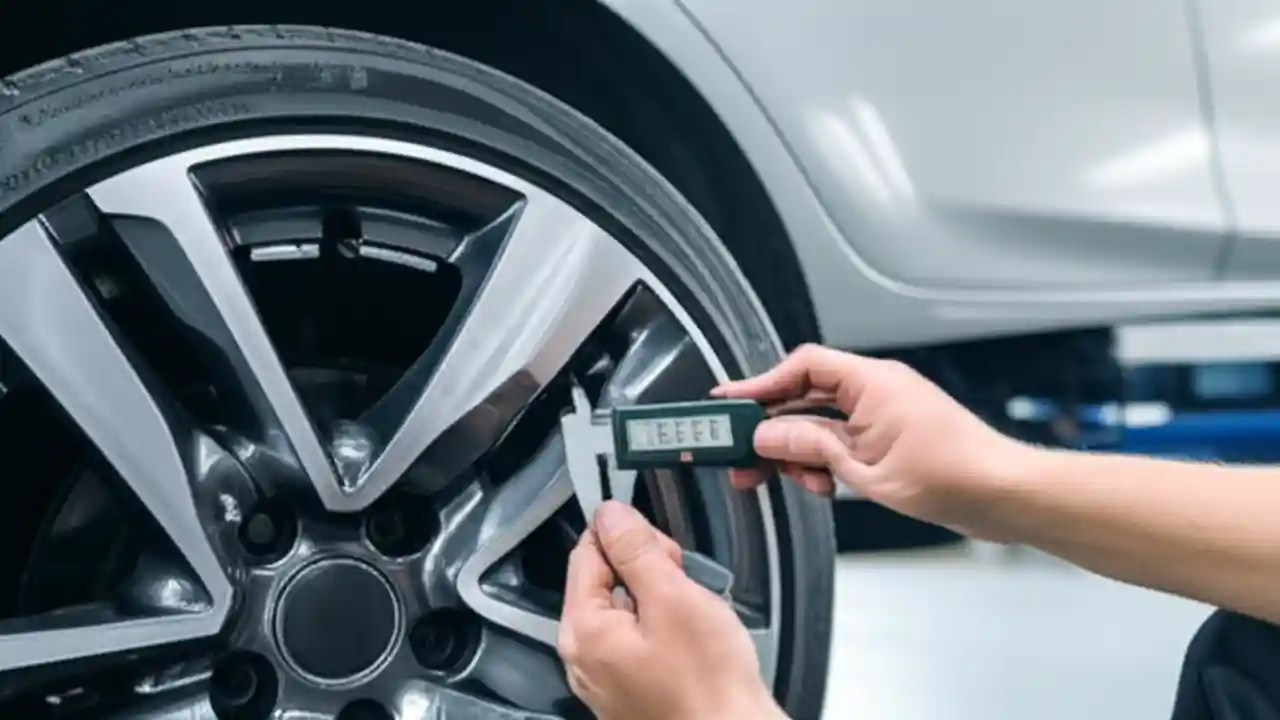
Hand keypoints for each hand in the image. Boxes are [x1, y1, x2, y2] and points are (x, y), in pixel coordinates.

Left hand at [557, 501, 783, 719]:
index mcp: (583, 631)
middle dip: (646, 569)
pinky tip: (691, 639)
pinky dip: (663, 628)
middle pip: (603, 581)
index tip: (664, 547)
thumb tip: (609, 513)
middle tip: (685, 583)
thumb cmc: (708, 682)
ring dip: (659, 598)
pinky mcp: (630, 692)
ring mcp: (606, 679)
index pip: (586, 553)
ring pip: (625, 610)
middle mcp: (583, 658)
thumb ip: (636, 550)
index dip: (627, 537)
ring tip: (694, 614)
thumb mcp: (673, 598)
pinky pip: (638, 641)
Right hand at [714, 344, 1031, 538]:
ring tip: (787, 478)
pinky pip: (841, 436)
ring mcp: (884, 410)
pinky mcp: (890, 433)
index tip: (729, 403)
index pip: (801, 367)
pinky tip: (821, 482)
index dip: (760, 383)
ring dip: (798, 449)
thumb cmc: (954, 475)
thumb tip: (766, 435)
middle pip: (804, 394)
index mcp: (871, 382)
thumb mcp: (865, 468)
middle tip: (740, 454)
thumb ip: (810, 447)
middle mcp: (876, 388)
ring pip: (820, 421)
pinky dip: (823, 458)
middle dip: (771, 426)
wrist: (1004, 494)